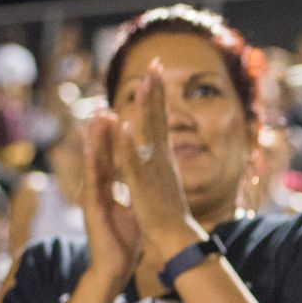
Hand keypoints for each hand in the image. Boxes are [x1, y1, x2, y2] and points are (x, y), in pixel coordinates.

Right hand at [80, 110, 140, 278]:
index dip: (116, 134)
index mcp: (111, 186)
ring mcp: (94, 196)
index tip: (118, 112)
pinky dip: (95, 161)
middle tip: (104, 104)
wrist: (116, 265)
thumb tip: (142, 178)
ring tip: (97, 116)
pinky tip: (96, 146)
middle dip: (103, 129)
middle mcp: (100, 187)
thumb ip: (133, 190)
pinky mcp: (93, 206)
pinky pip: (95, 181)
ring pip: (95, 162)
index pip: (113, 155)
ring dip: (95, 139)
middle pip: (102, 153)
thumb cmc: (124, 237)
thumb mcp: (132, 207)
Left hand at [112, 60, 201, 261]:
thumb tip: (160, 152)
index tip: (157, 72)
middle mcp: (162, 159)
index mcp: (164, 158)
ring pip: (149, 132)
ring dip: (147, 107)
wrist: (177, 238)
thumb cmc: (170, 216)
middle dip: (157, 90)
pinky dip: (129, 141)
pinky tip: (124, 124)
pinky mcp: (143, 184)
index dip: (158, 96)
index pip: (161, 120)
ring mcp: (154, 169)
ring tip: (144, 82)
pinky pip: (133, 159)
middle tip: (156, 64)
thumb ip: (161, 166)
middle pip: (159, 118)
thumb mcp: (165, 184)